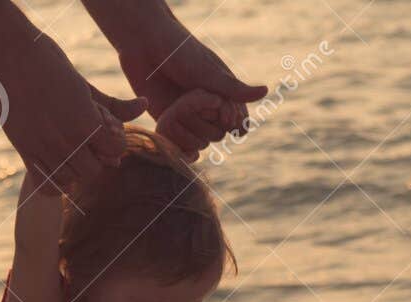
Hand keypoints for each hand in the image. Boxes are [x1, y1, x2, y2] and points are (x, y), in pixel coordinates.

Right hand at [0, 40, 146, 191]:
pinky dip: (55, 183)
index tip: (104, 127)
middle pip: (94, 170)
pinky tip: (55, 165)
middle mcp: (68, 141)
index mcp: (87, 122)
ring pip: (71, 181)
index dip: (114, 140)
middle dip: (94, 157)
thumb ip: (115, 105)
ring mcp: (45, 150)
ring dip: (74, 170)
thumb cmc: (50, 63)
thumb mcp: (86, 85)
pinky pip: (46, 187)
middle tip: (84, 139)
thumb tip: (144, 105)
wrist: (8, 55)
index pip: (116, 150)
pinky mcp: (25, 153)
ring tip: (69, 151)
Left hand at [114, 17, 265, 152]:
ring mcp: (188, 118)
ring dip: (189, 128)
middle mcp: (208, 110)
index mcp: (224, 95)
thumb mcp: (209, 72)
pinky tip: (175, 138)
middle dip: (206, 121)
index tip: (222, 112)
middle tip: (191, 97)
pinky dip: (179, 145)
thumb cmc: (180, 53)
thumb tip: (265, 92)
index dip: (233, 122)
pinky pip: (179, 145)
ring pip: (198, 142)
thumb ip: (233, 89)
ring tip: (176, 105)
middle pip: (218, 135)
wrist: (144, 47)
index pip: (239, 124)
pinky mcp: (169, 123)